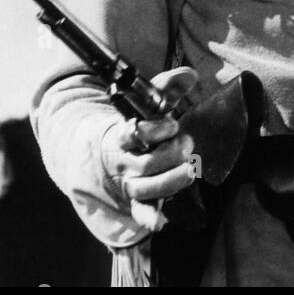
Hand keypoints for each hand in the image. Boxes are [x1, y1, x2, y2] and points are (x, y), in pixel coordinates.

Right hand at [99, 67, 198, 233]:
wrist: (104, 153)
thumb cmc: (135, 127)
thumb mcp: (147, 105)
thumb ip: (167, 88)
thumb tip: (189, 75)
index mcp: (121, 136)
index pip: (133, 134)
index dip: (154, 130)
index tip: (172, 124)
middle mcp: (123, 162)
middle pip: (146, 165)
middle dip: (171, 154)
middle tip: (186, 143)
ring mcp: (128, 183)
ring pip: (146, 188)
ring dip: (171, 180)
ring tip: (189, 169)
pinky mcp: (136, 200)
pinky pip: (141, 212)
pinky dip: (151, 217)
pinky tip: (164, 219)